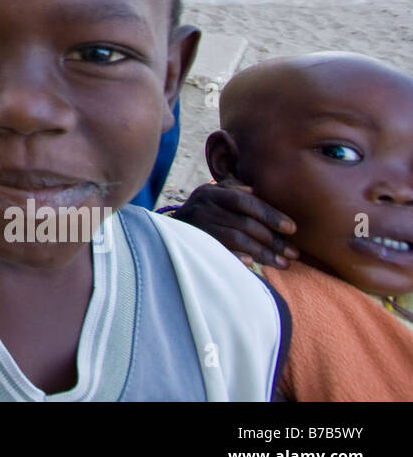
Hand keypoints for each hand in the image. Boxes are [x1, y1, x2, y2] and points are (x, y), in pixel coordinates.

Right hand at [172, 179, 298, 268]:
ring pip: (237, 239)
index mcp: (211, 193)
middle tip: (294, 254)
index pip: (246, 202)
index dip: (271, 214)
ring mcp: (197, 226)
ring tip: (283, 264)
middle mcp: (203, 207)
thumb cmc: (199, 213)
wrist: (162, 232)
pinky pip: (219, 252)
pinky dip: (236, 257)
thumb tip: (256, 191)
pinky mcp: (192, 245)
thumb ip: (232, 192)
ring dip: (263, 253)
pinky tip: (253, 264)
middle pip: (245, 223)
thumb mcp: (211, 196)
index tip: (292, 229)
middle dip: (273, 240)